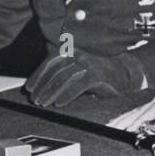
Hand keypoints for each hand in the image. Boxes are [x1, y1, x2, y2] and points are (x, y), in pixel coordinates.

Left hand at [25, 51, 141, 106]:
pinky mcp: (98, 74)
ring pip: (65, 77)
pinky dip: (68, 94)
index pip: (50, 61)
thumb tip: (40, 86)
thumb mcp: (78, 70)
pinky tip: (59, 103)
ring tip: (45, 103)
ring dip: (52, 91)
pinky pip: (79, 84)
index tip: (29, 88)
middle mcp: (80, 54)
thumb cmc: (97, 75)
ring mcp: (90, 63)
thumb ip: (62, 73)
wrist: (125, 74)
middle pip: (55, 70)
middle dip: (43, 86)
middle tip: (35, 100)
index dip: (38, 75)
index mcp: (72, 51)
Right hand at [109, 74, 154, 131]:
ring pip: (138, 110)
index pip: (151, 113)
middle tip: (111, 129)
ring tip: (110, 125)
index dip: (139, 121)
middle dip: (125, 120)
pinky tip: (121, 120)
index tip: (128, 129)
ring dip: (124, 118)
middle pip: (139, 111)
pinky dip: (130, 116)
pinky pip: (142, 110)